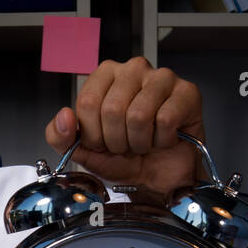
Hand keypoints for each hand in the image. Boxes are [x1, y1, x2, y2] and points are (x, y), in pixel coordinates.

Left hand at [44, 57, 203, 202]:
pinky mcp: (187, 92)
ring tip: (144, 141)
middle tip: (126, 144)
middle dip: (117, 140)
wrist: (157, 177)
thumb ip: (60, 136)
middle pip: (112, 109)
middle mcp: (133, 69)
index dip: (93, 133)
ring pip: (138, 115)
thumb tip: (64, 116)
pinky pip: (165, 120)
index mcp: (105, 75)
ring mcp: (162, 77)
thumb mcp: (83, 151)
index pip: (87, 103)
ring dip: (139, 142)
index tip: (102, 141)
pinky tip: (164, 137)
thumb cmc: (124, 158)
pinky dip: (162, 140)